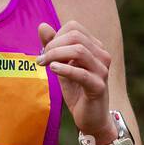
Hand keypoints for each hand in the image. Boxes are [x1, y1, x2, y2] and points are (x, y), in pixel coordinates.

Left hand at [37, 20, 112, 137]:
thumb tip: (42, 25)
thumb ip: (52, 46)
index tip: (45, 51)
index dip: (55, 36)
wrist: (91, 118)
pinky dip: (65, 69)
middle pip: (75, 36)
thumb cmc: (77, 90)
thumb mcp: (61, 66)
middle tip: (41, 59)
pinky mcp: (99, 87)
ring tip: (44, 64)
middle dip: (53, 45)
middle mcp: (101, 55)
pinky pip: (81, 73)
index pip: (74, 27)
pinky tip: (53, 69)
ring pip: (79, 51)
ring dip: (56, 55)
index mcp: (94, 47)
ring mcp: (102, 70)